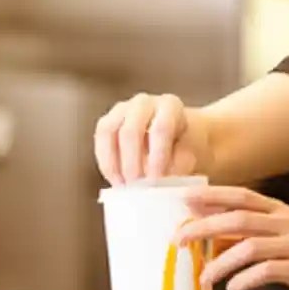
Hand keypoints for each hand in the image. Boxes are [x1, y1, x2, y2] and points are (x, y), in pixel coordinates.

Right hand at [93, 93, 212, 185]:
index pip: (161, 128)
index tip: (156, 181)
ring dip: (114, 164)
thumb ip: (179, 164)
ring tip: (124, 187)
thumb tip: (164, 179)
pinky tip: (116, 182)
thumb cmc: (183, 146)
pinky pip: (100, 140)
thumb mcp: (189, 153)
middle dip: (132, 163)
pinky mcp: (107, 121)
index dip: (157, 156)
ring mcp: (122, 109)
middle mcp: (144, 102)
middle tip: (137, 187)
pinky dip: (106, 163)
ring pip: (109, 131)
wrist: (173, 137)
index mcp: (169, 105)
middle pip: (130, 130)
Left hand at [174, 186, 288, 289]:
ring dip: (221, 260)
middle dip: (204, 226)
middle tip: (180, 238)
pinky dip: (247, 279)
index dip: (212, 196)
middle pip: (238, 218)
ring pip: (249, 244)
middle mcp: (288, 223)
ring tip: (203, 276)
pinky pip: (269, 270)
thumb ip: (258, 235)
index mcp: (283, 213)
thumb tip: (219, 237)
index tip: (185, 199)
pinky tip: (234, 289)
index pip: (242, 196)